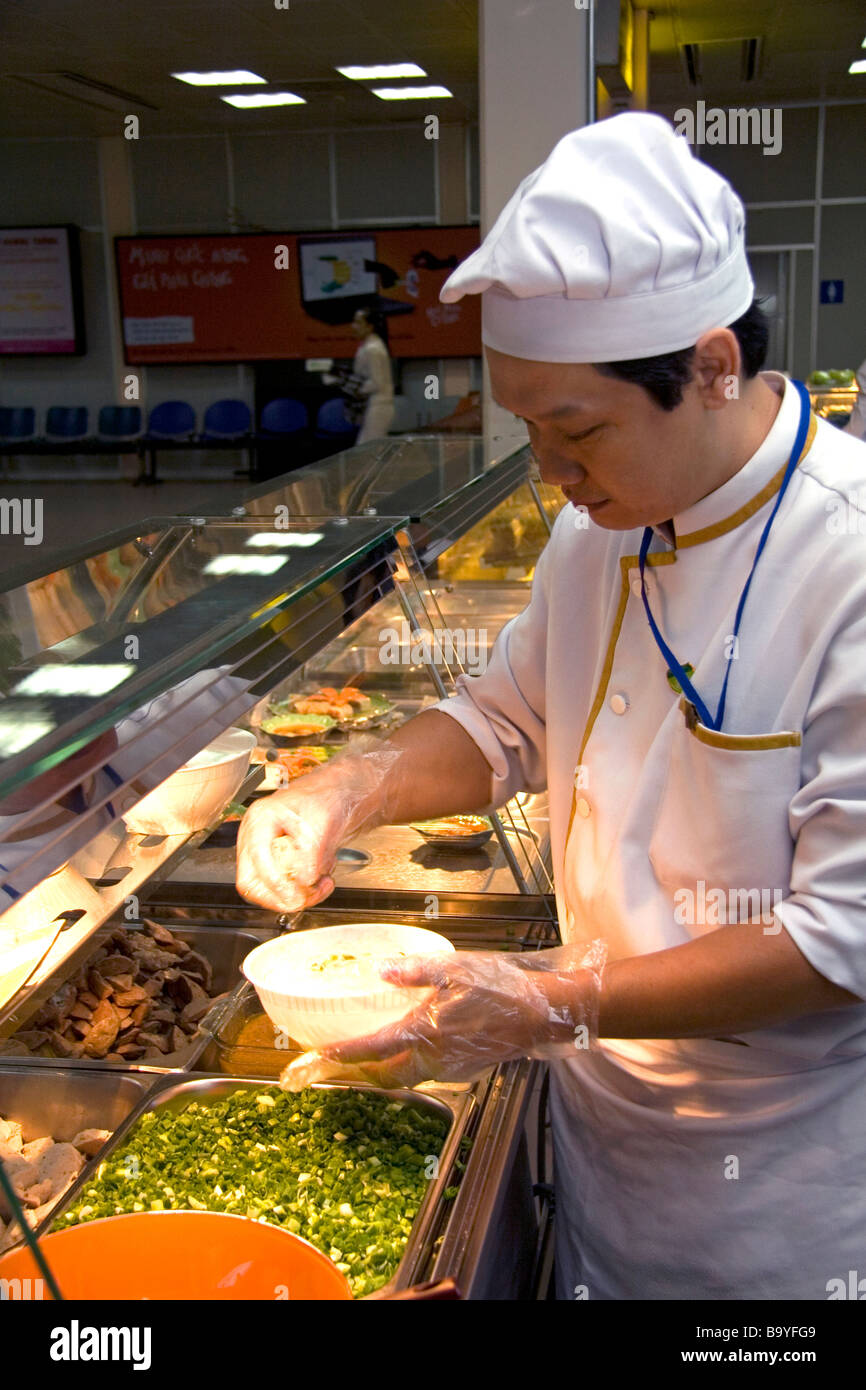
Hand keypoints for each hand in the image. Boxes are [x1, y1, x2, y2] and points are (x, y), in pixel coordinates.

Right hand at [236, 744, 399, 911]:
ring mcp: (266, 851)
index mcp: (261, 819)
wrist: (340, 795)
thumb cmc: (329, 797)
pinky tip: (322, 875)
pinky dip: (304, 889)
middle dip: (283, 896)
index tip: (295, 898)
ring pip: (269, 889)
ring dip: (297, 894)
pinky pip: (284, 887)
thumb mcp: (322, 822)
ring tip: (323, 882)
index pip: (257, 860)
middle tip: (311, 894)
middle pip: (253, 882)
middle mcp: (257, 836)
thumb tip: (304, 881)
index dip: (275, 884)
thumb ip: (311, 852)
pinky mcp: (278, 862)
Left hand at [279, 941, 606, 1089]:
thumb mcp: (455, 968)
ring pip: (407, 1077)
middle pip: (385, 1075)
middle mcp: (433, 1059)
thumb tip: (380, 970)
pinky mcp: (465, 1069)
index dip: (340, 1055)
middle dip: (359, 1072)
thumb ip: (414, 971)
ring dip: (384, 1071)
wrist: (542, 1013)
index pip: (370, 1050)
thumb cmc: (500, 987)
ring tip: (368, 1056)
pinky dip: (409, 1066)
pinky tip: (410, 1048)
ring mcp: (451, 1068)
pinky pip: (428, 1073)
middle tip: (338, 1061)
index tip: (315, 1057)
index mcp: (423, 1034)